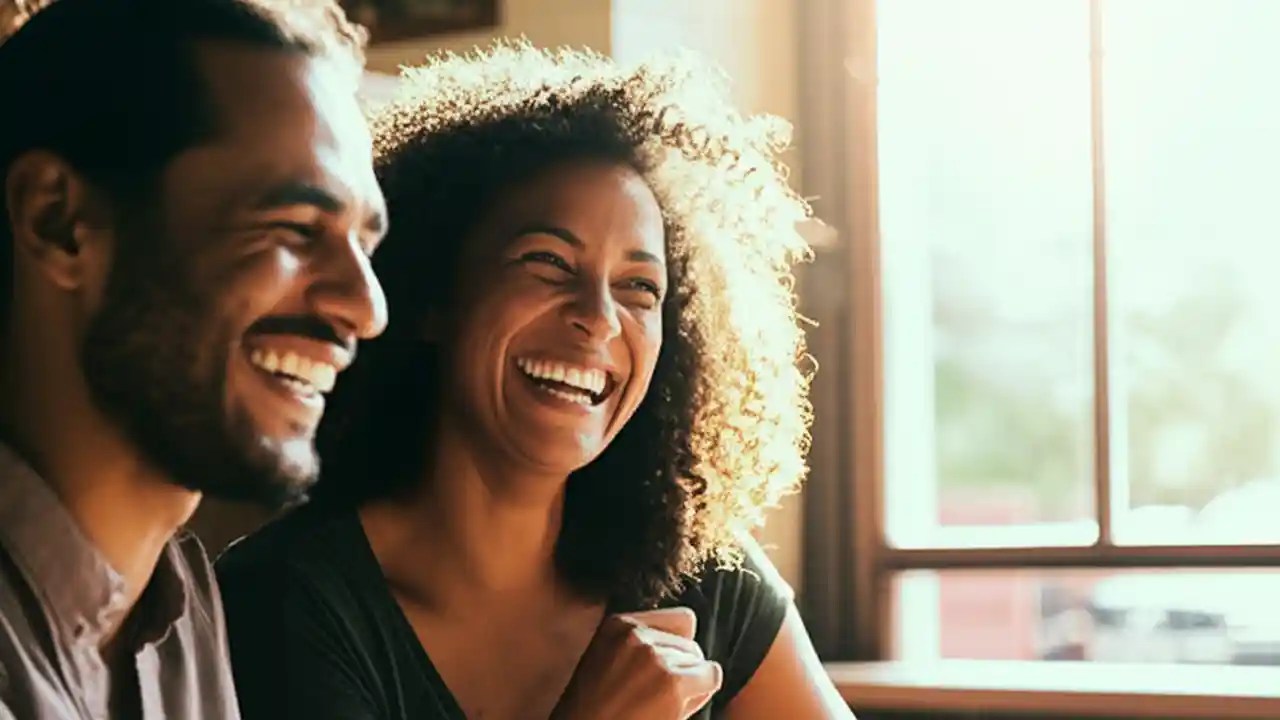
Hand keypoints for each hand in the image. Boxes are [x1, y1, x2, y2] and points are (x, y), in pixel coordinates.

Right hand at [551, 607, 722, 719]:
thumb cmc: (595, 711)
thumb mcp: (607, 661)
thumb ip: (641, 644)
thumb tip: (688, 631)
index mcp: (617, 625)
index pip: (680, 620)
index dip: (678, 648)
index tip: (663, 670)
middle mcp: (636, 635)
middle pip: (691, 645)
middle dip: (682, 671)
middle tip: (654, 698)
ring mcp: (654, 658)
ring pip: (700, 663)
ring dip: (689, 687)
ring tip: (658, 707)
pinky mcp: (672, 684)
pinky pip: (710, 677)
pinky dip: (699, 697)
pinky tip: (673, 712)